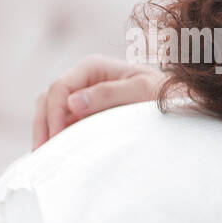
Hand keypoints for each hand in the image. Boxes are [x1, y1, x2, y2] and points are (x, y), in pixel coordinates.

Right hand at [33, 54, 166, 149]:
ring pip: (51, 111)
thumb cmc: (163, 93)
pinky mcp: (87, 112)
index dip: (53, 112)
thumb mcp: (141, 91)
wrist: (179, 102)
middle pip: (48, 99)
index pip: (60, 88)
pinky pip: (65, 122)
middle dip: (43, 123)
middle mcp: (83, 79)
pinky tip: (57, 152)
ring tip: (45, 155)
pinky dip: (58, 135)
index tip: (57, 136)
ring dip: (46, 130)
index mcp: (92, 67)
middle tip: (43, 151)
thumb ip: (108, 94)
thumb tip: (72, 103)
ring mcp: (83, 95)